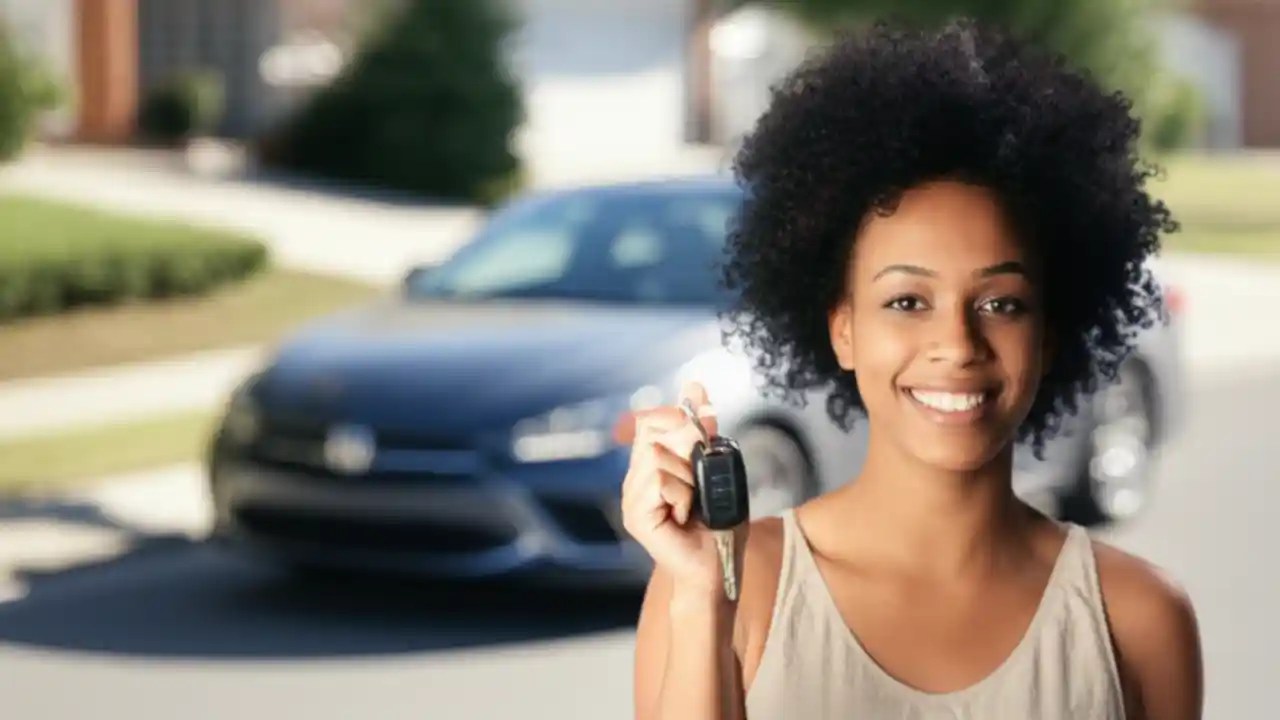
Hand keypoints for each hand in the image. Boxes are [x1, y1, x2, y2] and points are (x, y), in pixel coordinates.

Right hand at [619, 381, 743, 599]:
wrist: (715, 569)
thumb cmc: (718, 526)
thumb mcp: (716, 469)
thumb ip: (704, 432)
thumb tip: (695, 388)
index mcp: (650, 467)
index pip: (649, 421)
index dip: (673, 413)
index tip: (702, 412)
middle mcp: (636, 480)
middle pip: (653, 433)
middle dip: (686, 447)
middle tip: (700, 477)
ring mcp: (632, 498)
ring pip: (657, 456)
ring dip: (687, 478)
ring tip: (692, 504)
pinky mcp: (636, 515)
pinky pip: (659, 481)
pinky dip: (682, 494)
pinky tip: (685, 515)